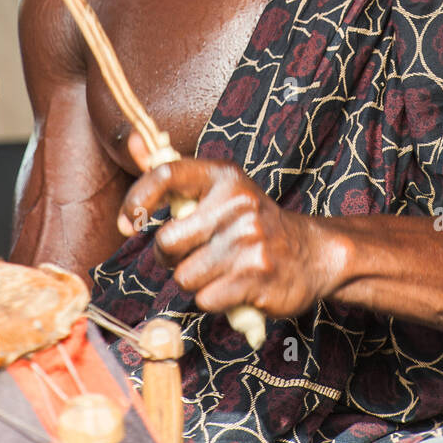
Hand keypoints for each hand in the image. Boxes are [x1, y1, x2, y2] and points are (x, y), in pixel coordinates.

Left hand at [117, 132, 342, 318]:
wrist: (314, 252)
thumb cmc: (255, 222)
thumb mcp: (222, 190)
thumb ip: (175, 175)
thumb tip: (134, 141)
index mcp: (225, 177)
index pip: (167, 174)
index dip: (138, 198)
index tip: (128, 221)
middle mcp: (237, 204)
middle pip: (167, 241)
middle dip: (171, 257)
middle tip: (193, 254)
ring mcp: (248, 241)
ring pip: (184, 277)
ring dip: (196, 282)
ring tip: (221, 270)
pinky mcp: (256, 277)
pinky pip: (205, 299)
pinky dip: (214, 300)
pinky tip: (235, 287)